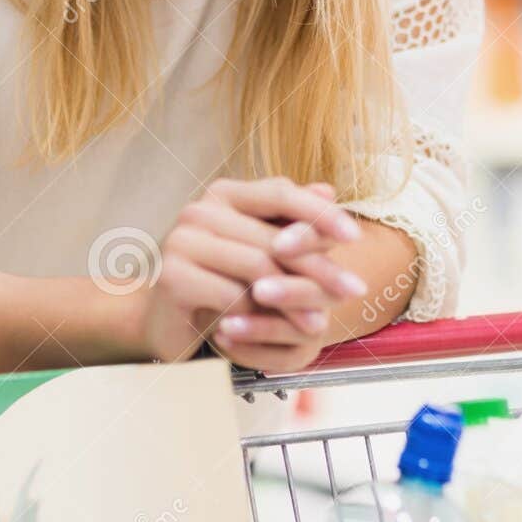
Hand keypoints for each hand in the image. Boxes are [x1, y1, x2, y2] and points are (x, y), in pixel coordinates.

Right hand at [135, 177, 366, 368]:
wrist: (166, 319)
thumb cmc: (220, 280)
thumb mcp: (260, 249)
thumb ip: (290, 222)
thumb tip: (329, 191)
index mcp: (223, 193)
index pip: (279, 192)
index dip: (319, 214)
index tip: (354, 237)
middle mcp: (199, 210)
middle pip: (274, 238)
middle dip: (318, 268)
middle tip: (352, 291)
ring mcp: (182, 241)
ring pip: (258, 268)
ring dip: (296, 299)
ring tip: (321, 322)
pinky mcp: (173, 277)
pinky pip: (233, 296)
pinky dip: (261, 316)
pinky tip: (280, 330)